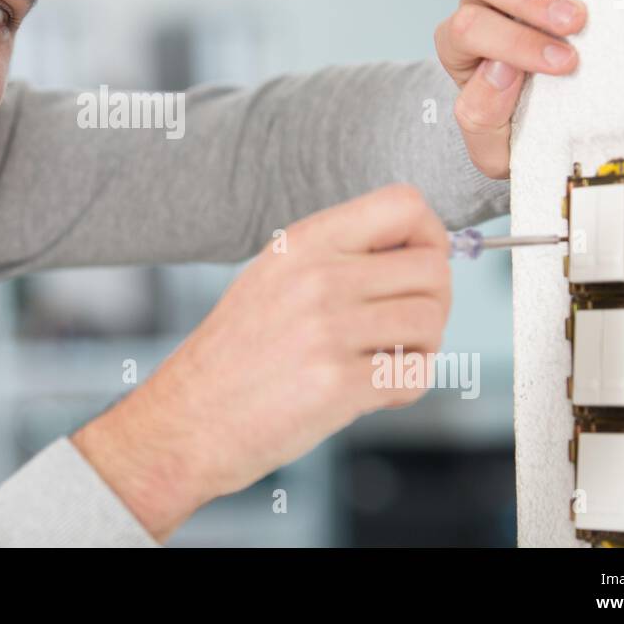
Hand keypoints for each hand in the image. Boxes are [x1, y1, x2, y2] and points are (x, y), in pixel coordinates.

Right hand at [71, 183, 449, 541]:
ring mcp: (327, 330)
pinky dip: (403, 388)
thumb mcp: (274, 277)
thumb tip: (423, 251)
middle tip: (403, 330)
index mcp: (304, 243)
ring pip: (431, 321)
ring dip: (422, 348)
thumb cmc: (238, 354)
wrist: (189, 419)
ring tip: (382, 361)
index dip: (430, 237)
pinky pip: (414, 375)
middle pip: (433, 267)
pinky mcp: (337, 384)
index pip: (405, 205)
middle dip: (434, 302)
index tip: (416, 270)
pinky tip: (367, 392)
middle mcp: (317, 277)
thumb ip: (339, 256)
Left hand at [434, 0, 585, 178]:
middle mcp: (469, 6)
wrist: (539, 111)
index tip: (564, 62)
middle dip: (526, 0)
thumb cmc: (522, 126)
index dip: (514, 42)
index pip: (468, 31)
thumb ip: (486, 117)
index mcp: (459, 50)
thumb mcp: (497, 145)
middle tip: (574, 20)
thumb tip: (500, 70)